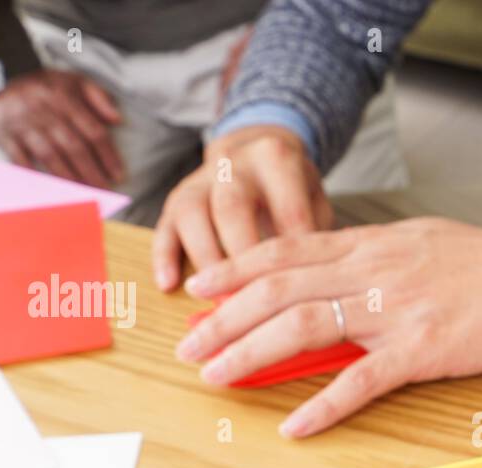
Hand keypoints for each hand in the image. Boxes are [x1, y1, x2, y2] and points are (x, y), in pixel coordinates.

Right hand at [0, 69, 122, 186]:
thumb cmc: (46, 85)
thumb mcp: (75, 81)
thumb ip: (98, 97)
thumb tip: (117, 119)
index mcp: (64, 98)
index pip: (93, 131)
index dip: (108, 156)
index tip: (118, 176)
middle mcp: (44, 111)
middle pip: (73, 147)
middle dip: (91, 173)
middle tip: (104, 192)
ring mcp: (22, 123)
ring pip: (49, 155)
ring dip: (68, 178)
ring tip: (83, 194)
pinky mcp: (3, 133)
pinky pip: (19, 158)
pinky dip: (33, 174)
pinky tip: (48, 189)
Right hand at [153, 125, 331, 289]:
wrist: (255, 153)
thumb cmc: (293, 193)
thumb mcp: (316, 202)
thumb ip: (317, 236)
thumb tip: (318, 284)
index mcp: (276, 159)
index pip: (287, 209)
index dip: (292, 255)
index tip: (296, 293)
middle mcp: (234, 165)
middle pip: (233, 208)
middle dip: (241, 257)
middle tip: (253, 301)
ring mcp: (200, 181)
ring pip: (193, 215)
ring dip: (205, 260)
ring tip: (216, 300)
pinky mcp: (175, 200)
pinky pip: (164, 227)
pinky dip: (163, 256)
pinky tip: (167, 285)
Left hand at [175, 217, 481, 436]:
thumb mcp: (420, 243)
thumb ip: (372, 256)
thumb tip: (328, 271)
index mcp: (371, 246)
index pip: (286, 252)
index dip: (235, 270)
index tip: (199, 289)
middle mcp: (374, 272)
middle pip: (280, 290)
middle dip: (226, 319)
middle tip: (190, 348)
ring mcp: (397, 311)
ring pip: (306, 326)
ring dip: (253, 354)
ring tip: (218, 377)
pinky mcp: (424, 350)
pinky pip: (363, 380)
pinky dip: (324, 405)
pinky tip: (295, 426)